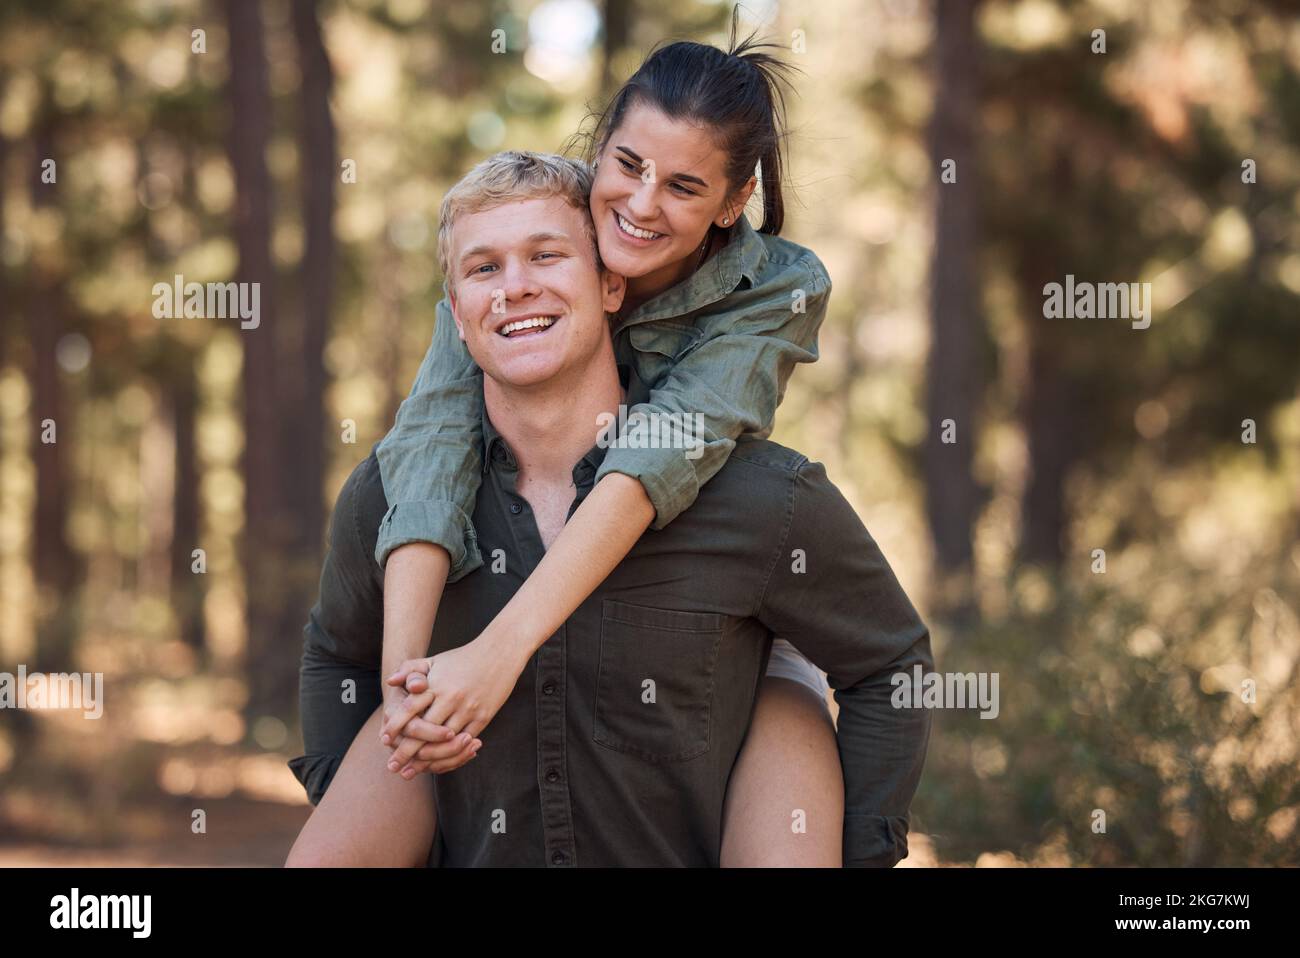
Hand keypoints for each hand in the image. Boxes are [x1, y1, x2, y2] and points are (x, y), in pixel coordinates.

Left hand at [380, 637, 524, 769]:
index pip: (409, 709)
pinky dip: (451, 754)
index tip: (384, 739)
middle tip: (393, 766)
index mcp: (436, 685)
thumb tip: (390, 681)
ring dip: (427, 758)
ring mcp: (467, 709)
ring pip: (443, 742)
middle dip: (406, 751)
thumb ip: (411, 669)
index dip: (395, 726)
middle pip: (423, 731)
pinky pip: (463, 742)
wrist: (499, 653)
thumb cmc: (464, 657)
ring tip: (413, 770)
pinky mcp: (482, 718)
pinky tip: (439, 762)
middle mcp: (450, 698)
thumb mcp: (435, 660)